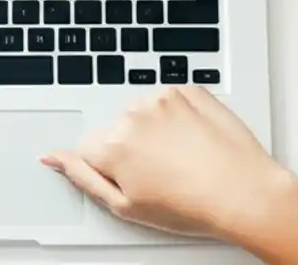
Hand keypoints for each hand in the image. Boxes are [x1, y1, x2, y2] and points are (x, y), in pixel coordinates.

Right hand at [42, 86, 297, 264]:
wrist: (244, 193)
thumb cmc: (190, 206)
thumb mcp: (125, 207)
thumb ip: (81, 177)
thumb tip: (53, 158)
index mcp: (112, 143)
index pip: (86, 148)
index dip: (108, 168)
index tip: (132, 180)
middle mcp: (133, 114)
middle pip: (116, 128)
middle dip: (129, 147)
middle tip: (161, 174)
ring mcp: (163, 98)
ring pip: (143, 112)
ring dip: (154, 129)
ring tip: (182, 157)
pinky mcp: (189, 90)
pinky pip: (172, 100)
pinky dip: (178, 116)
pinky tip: (193, 141)